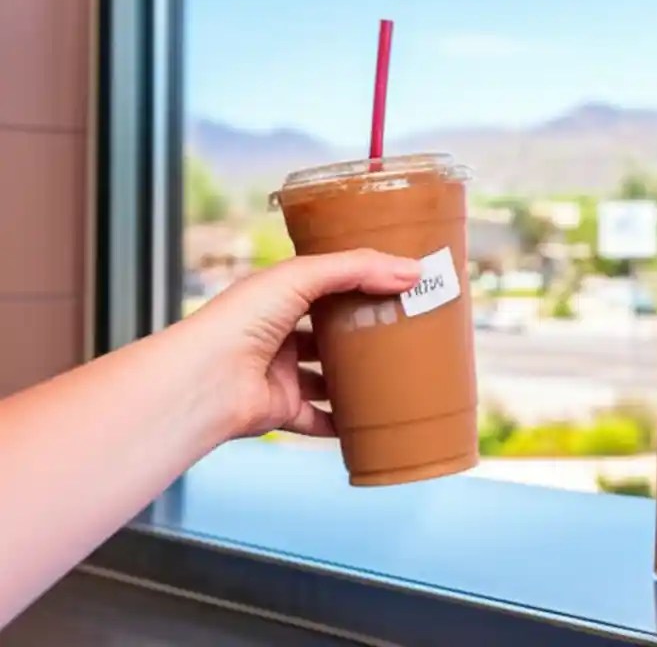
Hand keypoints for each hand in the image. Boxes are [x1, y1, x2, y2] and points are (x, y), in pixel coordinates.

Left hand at [175, 249, 421, 440]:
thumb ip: (357, 269)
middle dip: (360, 333)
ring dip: (354, 379)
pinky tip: (371, 420)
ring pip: (324, 377)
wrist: (206, 382)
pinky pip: (318, 420)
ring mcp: (278, 374)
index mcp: (276, 297)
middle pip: (326, 333)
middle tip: (403, 331)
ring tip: (395, 374)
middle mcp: (275, 334)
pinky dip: (342, 423)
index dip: (358, 283)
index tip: (398, 286)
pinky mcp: (281, 410)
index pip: (324, 285)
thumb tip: (412, 271)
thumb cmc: (239, 321)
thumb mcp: (301, 276)